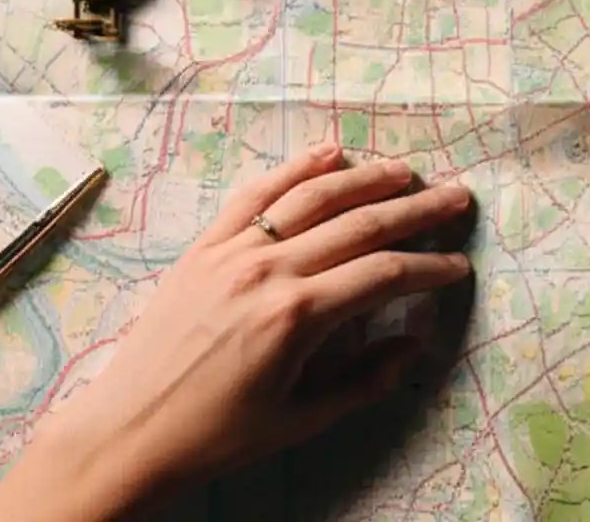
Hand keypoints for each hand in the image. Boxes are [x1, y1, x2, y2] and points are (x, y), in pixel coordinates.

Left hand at [0, 143, 473, 520]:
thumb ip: (366, 380)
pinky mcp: (205, 246)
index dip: (430, 268)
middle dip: (417, 210)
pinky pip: (257, 194)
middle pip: (360, 224)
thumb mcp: (301, 421)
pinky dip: (296, 169)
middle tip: (457, 197)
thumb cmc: (217, 435)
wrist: (130, 431)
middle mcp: (268, 271)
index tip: (459, 265)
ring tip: (406, 172)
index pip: (384, 275)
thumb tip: (417, 342)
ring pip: (312, 197)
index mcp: (297, 317)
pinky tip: (330, 154)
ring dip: (367, 178)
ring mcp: (233, 251)